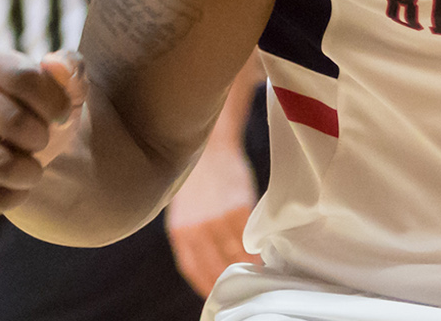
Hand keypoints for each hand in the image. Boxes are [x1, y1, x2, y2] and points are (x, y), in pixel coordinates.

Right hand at [0, 47, 86, 210]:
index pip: (24, 78)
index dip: (54, 103)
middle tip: (42, 141)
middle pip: (12, 121)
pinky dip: (10, 197)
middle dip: (41, 138)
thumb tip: (54, 64)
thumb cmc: (46, 109)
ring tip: (33, 169)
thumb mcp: (68, 86)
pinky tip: (15, 187)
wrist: (28, 149)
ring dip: (29, 173)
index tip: (63, 114)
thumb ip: (70, 68)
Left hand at [165, 138, 257, 294]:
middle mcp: (197, 228)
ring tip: (255, 274)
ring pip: (235, 256)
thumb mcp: (184, 210)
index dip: (206, 285)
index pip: (194, 269)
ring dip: (246, 268)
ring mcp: (219, 219)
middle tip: (240, 288)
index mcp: (180, 231)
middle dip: (228, 280)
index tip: (216, 294)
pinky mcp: (240, 209)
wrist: (210, 146)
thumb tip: (207, 264)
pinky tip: (261, 256)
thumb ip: (192, 236)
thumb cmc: (198, 178)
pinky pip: (250, 240)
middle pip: (215, 267)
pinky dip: (256, 251)